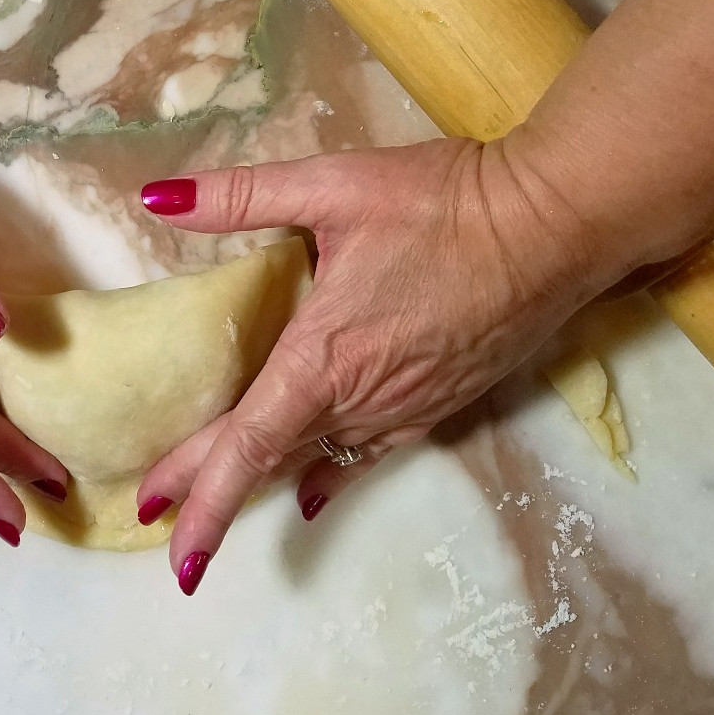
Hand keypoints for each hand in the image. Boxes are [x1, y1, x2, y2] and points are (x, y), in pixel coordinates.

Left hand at [135, 137, 620, 593]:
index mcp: (323, 355)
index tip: (160, 528)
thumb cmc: (444, 202)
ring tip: (213, 503)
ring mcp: (405, 407)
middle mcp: (360, 398)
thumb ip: (240, 195)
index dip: (201, 490)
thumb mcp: (333, 186)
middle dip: (209, 495)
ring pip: (316, 459)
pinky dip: (328, 475)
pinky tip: (311, 497)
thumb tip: (155, 197)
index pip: (247, 442)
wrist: (558, 223)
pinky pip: (370, 454)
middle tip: (157, 521)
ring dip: (262, 483)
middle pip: (270, 459)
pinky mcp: (440, 403)